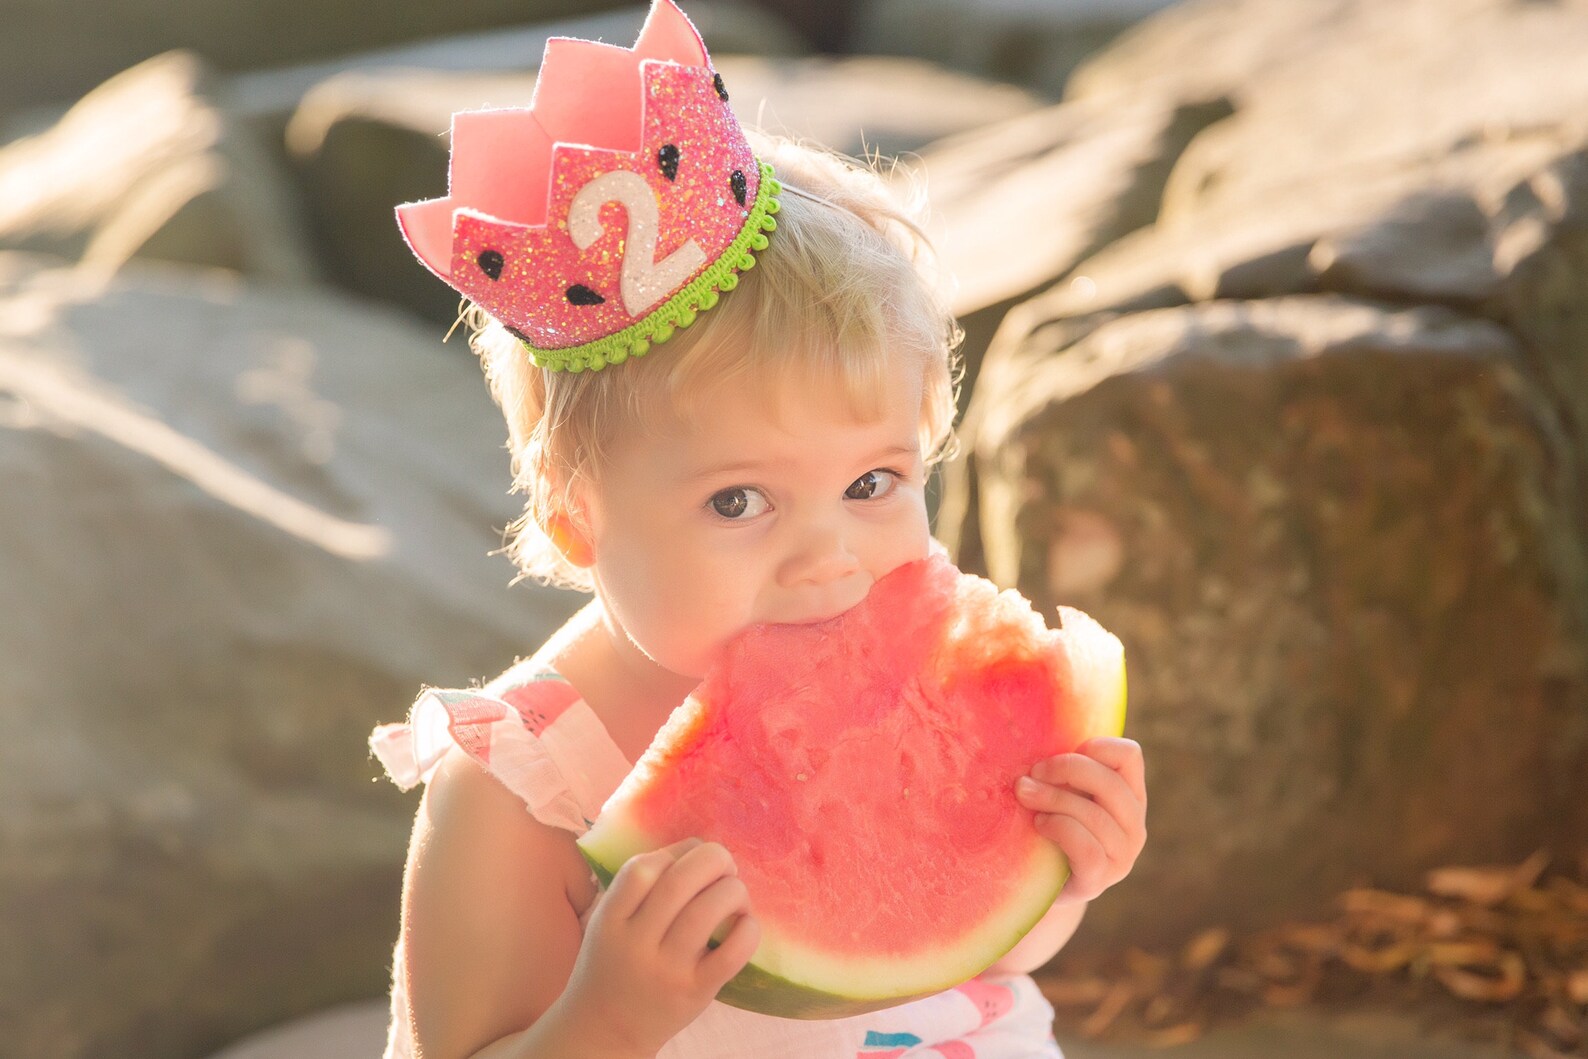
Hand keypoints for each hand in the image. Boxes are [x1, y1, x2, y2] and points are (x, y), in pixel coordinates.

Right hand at [559, 839, 759, 1057]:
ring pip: (708, 910)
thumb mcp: (607, 922)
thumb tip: (696, 848)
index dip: (675, 851)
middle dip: (713, 859)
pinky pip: (732, 953)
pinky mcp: (695, 992)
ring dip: (733, 890)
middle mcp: (636, 944)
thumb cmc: (613, 965)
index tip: (688, 858)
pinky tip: (744, 924)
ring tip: (735, 895)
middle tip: (725, 865)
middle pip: (680, 881)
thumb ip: (638, 889)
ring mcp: (667, 970)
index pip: (642, 868)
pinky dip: (748, 930)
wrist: (605, 1031)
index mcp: (610, 920)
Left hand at [1015, 737, 1146, 905]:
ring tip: (1026, 797)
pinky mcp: (1099, 880)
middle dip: (1065, 770)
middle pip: (1110, 783)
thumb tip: (1031, 742)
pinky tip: (1040, 825)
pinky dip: (1058, 828)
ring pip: (1094, 815)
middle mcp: (1134, 825)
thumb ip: (1063, 770)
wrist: (1039, 884)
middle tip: (1031, 775)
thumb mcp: (1062, 792)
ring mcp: (1122, 856)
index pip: (1130, 756)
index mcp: (1130, 796)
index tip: (1060, 755)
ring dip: (1052, 799)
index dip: (1095, 747)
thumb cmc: (1049, 826)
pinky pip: (1085, 847)